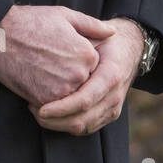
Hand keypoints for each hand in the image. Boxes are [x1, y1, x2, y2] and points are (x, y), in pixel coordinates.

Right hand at [0, 4, 114, 107]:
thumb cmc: (31, 22)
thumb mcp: (65, 16)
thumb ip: (93, 26)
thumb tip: (112, 33)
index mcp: (88, 54)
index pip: (94, 68)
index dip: (78, 62)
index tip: (62, 55)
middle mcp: (79, 74)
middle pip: (83, 85)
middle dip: (69, 79)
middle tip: (50, 65)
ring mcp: (62, 89)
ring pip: (69, 98)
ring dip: (59, 92)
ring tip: (42, 74)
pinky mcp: (44, 101)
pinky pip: (53, 108)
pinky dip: (47, 100)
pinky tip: (34, 82)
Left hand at [28, 17, 141, 136]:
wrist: (130, 49)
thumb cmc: (106, 40)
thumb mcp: (95, 33)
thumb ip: (79, 41)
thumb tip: (57, 47)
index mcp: (111, 75)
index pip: (84, 100)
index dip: (61, 108)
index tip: (41, 109)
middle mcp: (114, 95)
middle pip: (82, 120)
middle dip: (55, 121)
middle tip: (33, 110)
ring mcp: (113, 108)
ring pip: (83, 128)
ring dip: (58, 125)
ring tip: (37, 112)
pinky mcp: (109, 114)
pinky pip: (86, 128)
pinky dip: (66, 125)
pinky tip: (51, 116)